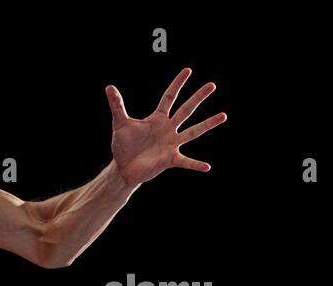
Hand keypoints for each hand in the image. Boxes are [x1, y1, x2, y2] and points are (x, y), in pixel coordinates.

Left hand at [105, 67, 227, 188]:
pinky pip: (186, 162)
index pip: (169, 97)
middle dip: (198, 98)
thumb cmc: (123, 146)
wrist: (123, 168)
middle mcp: (168, 129)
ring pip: (193, 131)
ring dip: (208, 124)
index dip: (177, 84)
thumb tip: (109, 88)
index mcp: (157, 118)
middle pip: (186, 110)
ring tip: (223, 116)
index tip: (188, 70)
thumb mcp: (120, 124)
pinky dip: (195, 165)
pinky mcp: (170, 159)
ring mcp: (171, 144)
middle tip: (212, 85)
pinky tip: (207, 167)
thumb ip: (117, 106)